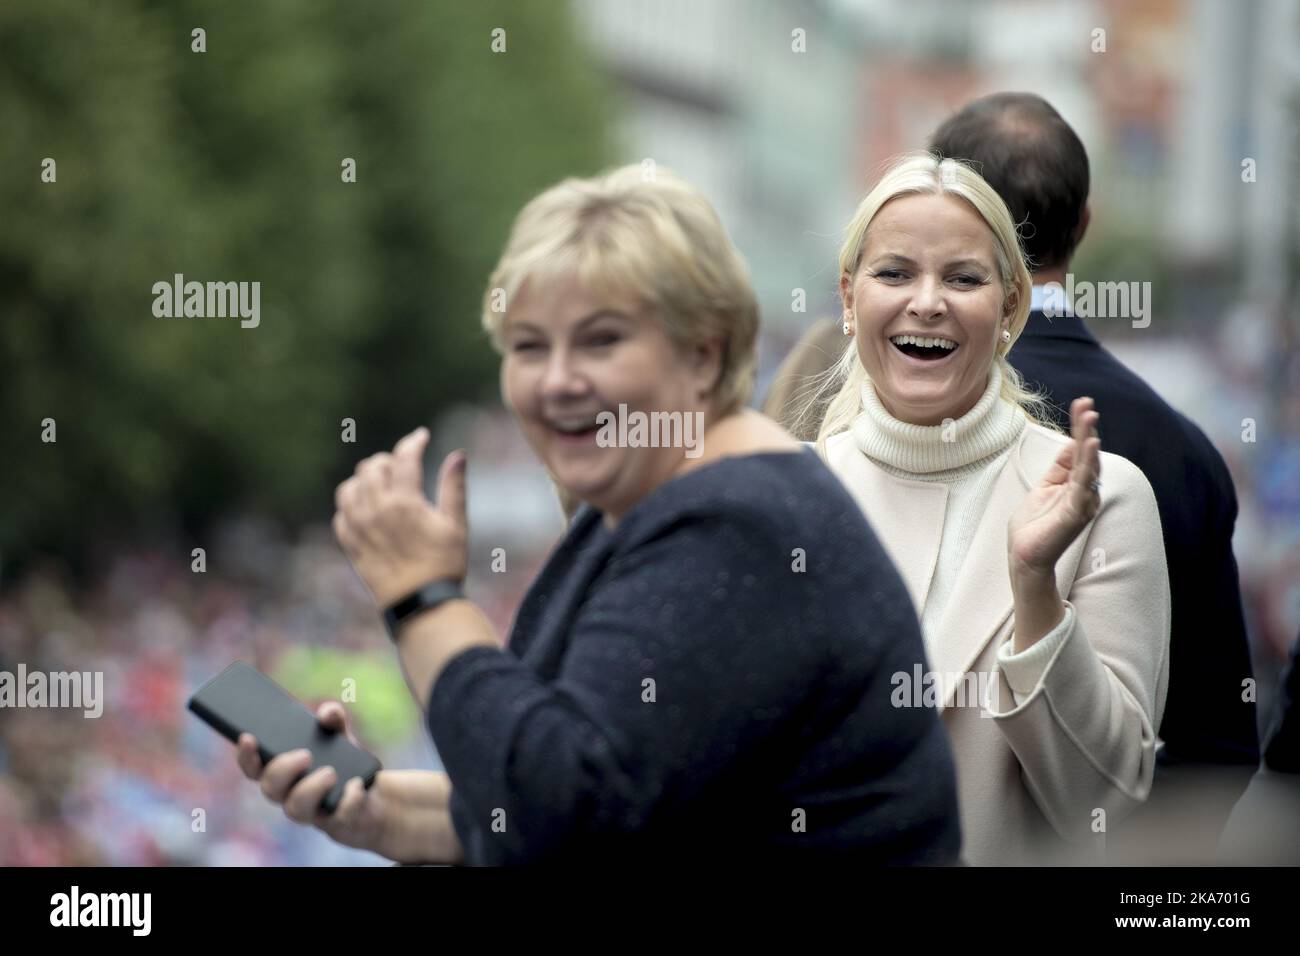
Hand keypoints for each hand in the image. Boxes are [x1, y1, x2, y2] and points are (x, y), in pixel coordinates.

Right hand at [236, 700, 393, 856]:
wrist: (375, 796)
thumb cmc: (345, 765)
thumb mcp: (340, 737)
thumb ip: (333, 719)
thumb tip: (327, 714)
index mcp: (284, 774)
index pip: (254, 769)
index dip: (246, 756)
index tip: (248, 737)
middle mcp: (291, 796)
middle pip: (270, 790)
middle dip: (282, 770)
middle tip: (305, 755)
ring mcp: (312, 813)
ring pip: (296, 810)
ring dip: (311, 788)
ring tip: (330, 772)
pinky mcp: (337, 824)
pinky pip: (338, 818)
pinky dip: (348, 799)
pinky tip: (356, 784)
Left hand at [332, 427, 467, 607]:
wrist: (421, 603)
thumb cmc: (444, 564)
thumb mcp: (456, 524)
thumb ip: (453, 487)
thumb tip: (458, 455)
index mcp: (405, 502)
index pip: (404, 457)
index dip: (413, 442)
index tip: (421, 437)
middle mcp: (377, 510)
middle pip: (371, 467)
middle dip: (387, 460)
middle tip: (401, 466)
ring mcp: (359, 527)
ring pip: (349, 488)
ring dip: (364, 481)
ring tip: (380, 486)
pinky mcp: (350, 545)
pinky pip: (340, 515)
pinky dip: (351, 506)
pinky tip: (366, 510)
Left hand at [1007, 397, 1101, 579]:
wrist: (1024, 555)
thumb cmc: (1034, 525)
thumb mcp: (1045, 487)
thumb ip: (1060, 468)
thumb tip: (1072, 443)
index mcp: (1075, 485)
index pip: (1080, 451)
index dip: (1080, 428)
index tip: (1082, 404)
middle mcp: (1084, 492)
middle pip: (1087, 455)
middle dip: (1086, 428)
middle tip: (1088, 405)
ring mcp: (1082, 502)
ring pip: (1089, 466)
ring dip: (1089, 440)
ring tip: (1090, 418)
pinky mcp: (1076, 512)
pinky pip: (1084, 484)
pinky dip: (1087, 464)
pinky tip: (1089, 446)